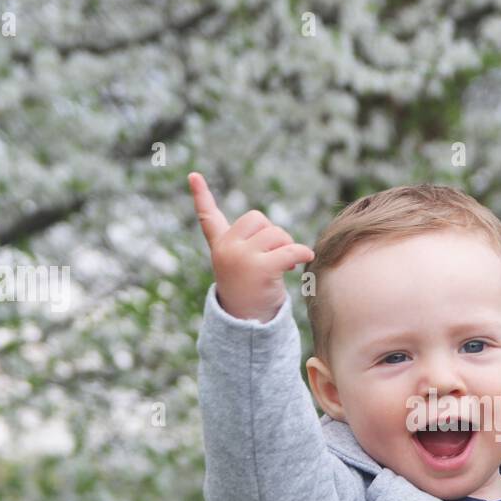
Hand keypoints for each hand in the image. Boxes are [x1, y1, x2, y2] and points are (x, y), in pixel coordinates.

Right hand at [188, 172, 313, 318]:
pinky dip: (301, 252)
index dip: (200, 195)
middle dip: (273, 233)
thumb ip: (250, 244)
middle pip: (258, 219)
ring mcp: (241, 257)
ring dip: (288, 245)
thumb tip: (283, 237)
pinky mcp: (260, 269)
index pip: (207, 216)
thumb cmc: (250, 292)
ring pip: (276, 234)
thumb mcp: (242, 265)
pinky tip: (307, 258)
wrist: (247, 325)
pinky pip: (289, 250)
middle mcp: (227, 248)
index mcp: (220, 245)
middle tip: (278, 254)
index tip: (193, 175)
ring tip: (286, 265)